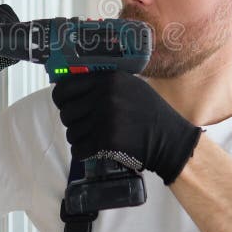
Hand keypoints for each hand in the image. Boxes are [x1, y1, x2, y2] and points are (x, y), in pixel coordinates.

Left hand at [52, 71, 201, 184]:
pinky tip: (94, 150)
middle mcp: (105, 96)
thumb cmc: (149, 112)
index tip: (65, 105)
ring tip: (94, 138)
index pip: (65, 87)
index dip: (61, 99)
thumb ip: (102, 83)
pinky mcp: (107, 141)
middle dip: (73, 122)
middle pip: (66, 113)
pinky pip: (79, 149)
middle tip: (86, 126)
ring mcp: (106, 118)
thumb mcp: (129, 86)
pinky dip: (83, 152)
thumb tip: (69, 86)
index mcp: (108, 79)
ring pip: (72, 132)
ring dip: (79, 138)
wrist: (170, 139)